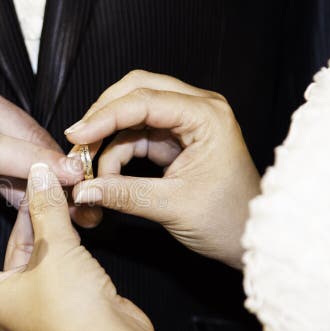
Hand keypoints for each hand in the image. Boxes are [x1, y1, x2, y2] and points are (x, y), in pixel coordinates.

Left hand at [0, 163, 160, 330]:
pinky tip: (74, 219)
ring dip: (43, 228)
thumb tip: (39, 174)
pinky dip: (62, 242)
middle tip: (25, 188)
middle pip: (3, 254)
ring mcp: (41, 306)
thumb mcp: (55, 249)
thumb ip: (46, 208)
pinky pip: (58, 266)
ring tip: (52, 195)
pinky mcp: (68, 304)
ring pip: (35, 258)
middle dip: (16, 220)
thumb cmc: (72, 311)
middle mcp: (11, 304)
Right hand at [66, 70, 260, 266]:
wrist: (254, 239)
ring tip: (91, 171)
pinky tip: (105, 174)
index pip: (144, 100)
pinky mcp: (175, 139)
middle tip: (79, 145)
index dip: (105, 116)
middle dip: (104, 117)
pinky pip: (136, 135)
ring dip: (107, 139)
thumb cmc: (229, 221)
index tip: (76, 136)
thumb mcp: (172, 208)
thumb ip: (124, 194)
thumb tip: (82, 190)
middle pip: (136, 91)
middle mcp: (197, 109)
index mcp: (207, 116)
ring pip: (132, 113)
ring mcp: (185, 122)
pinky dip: (116, 151)